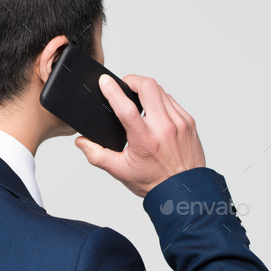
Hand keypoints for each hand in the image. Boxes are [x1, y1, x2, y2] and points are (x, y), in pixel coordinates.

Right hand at [74, 74, 205, 196]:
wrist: (184, 190)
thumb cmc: (154, 181)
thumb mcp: (121, 171)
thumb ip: (97, 155)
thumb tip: (82, 142)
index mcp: (145, 140)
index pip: (126, 108)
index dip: (113, 91)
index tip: (105, 82)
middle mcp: (164, 128)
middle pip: (148, 87)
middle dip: (132, 80)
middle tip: (123, 85)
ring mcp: (179, 122)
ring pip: (160, 90)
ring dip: (146, 89)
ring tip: (137, 98)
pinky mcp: (188, 121)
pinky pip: (171, 100)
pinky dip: (160, 99)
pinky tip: (153, 110)